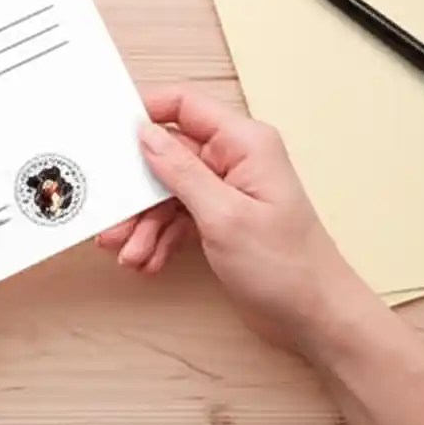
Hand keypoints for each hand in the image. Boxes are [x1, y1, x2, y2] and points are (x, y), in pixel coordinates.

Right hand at [98, 85, 377, 351]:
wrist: (314, 318)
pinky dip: (160, 239)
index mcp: (245, 143)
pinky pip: (177, 217)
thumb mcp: (224, 217)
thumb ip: (181, 172)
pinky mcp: (220, 219)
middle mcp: (235, 160)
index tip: (109, 137)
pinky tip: (149, 261)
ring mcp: (227, 191)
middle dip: (137, 192)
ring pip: (167, 193)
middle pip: (168, 156)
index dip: (144, 113)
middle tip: (112, 221)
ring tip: (129, 255)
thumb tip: (146, 135)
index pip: (185, 105)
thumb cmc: (286, 266)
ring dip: (144, 224)